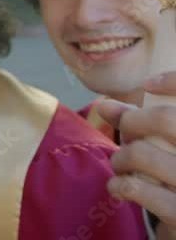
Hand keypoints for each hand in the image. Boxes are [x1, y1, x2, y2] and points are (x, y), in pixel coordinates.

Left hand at [98, 72, 175, 235]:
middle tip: (126, 132)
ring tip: (120, 165)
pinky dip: (118, 184)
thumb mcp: (169, 147)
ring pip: (143, 153)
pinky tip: (118, 187)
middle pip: (165, 119)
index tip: (150, 85)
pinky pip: (137, 188)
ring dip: (120, 157)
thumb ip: (143, 124)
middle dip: (132, 121)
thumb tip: (105, 105)